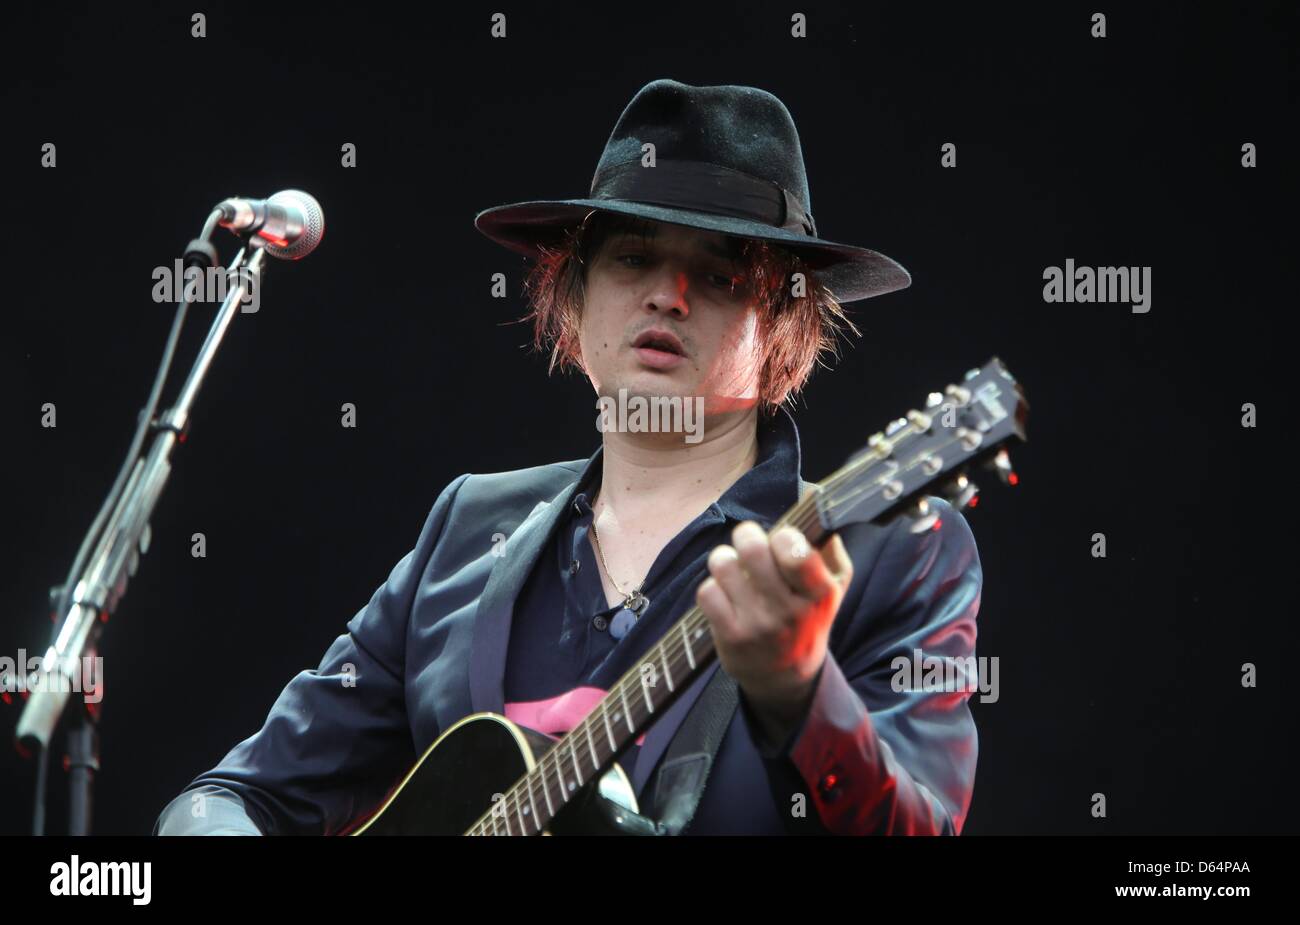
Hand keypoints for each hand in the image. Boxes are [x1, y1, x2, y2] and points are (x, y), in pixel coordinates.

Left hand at [695, 520, 853, 744]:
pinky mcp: (730, 638)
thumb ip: (831, 552)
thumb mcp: (832, 590)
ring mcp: (758, 626)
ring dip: (725, 559)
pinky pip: (707, 592)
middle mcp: (789, 612)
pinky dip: (712, 586)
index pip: (795, 552)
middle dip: (746, 536)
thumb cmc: (807, 619)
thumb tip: (817, 513)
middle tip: (748, 541)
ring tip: (732, 566)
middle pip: (752, 550)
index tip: (780, 540)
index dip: (783, 536)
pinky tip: (724, 593)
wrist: (786, 677)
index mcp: (819, 594)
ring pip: (724, 565)